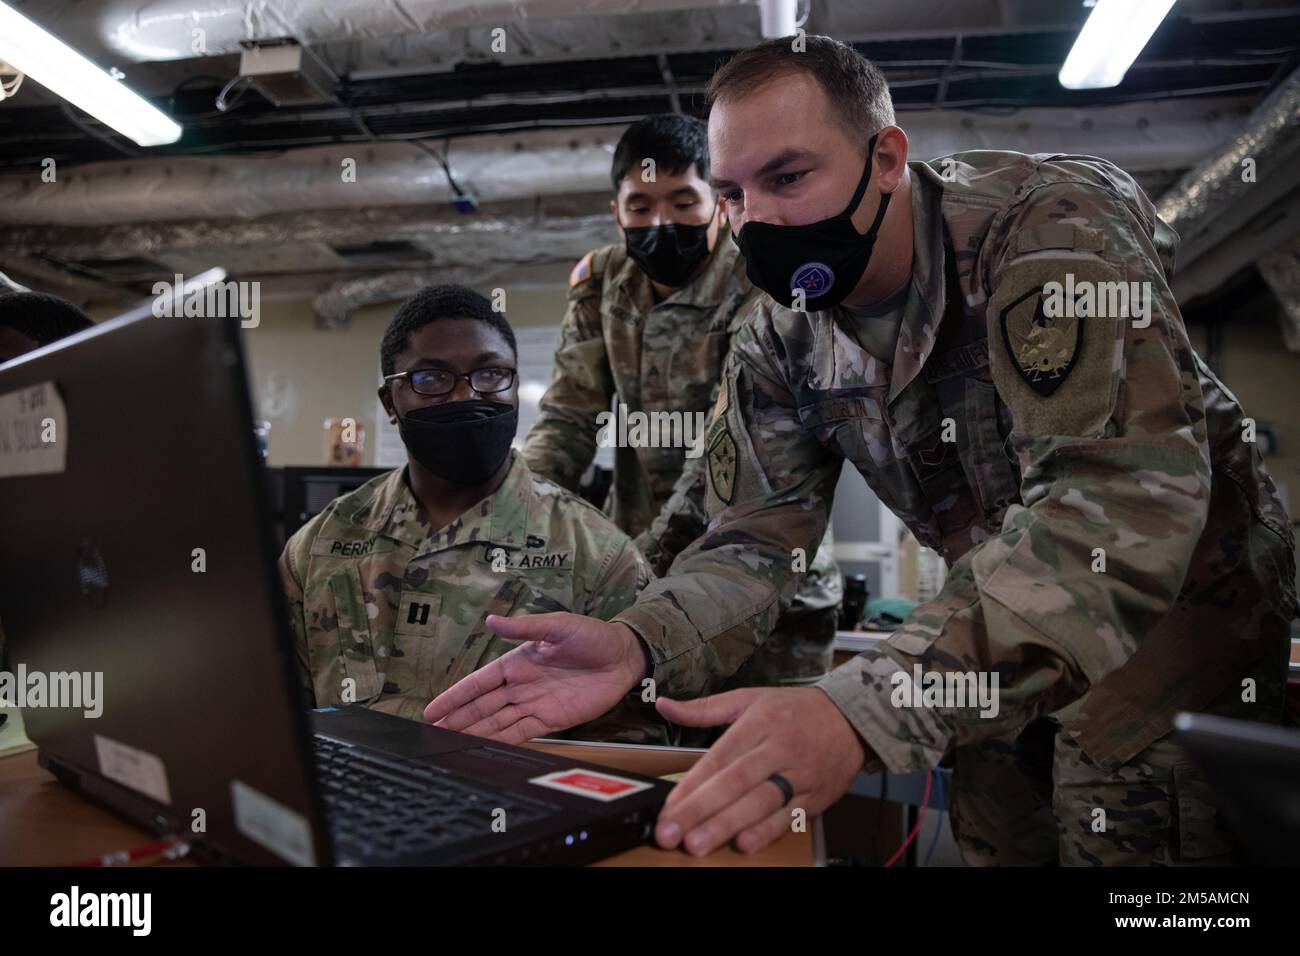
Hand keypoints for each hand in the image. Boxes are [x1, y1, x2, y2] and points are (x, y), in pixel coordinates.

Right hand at [422, 612, 645, 742]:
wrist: (624, 657)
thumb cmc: (591, 636)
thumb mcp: (557, 626)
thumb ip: (524, 627)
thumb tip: (491, 620)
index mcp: (517, 662)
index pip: (479, 682)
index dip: (456, 696)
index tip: (433, 710)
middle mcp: (521, 685)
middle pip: (483, 706)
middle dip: (458, 720)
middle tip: (433, 735)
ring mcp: (535, 704)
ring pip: (498, 722)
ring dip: (475, 733)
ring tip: (450, 745)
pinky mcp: (552, 720)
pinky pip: (522, 733)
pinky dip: (503, 741)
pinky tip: (485, 749)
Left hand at [653, 687, 868, 855]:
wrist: (852, 718)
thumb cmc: (795, 709)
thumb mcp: (749, 698)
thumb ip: (705, 708)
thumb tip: (664, 706)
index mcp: (759, 723)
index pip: (720, 757)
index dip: (692, 784)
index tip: (667, 807)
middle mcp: (778, 749)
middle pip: (735, 783)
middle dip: (699, 811)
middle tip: (670, 833)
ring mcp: (799, 775)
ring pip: (760, 803)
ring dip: (727, 825)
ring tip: (697, 844)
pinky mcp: (816, 797)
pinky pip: (790, 817)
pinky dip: (767, 831)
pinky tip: (744, 844)